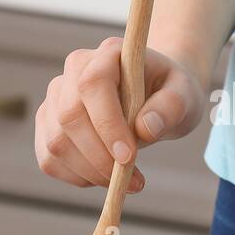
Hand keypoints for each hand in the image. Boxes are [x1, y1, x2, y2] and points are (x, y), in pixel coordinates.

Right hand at [34, 39, 207, 189]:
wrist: (155, 97)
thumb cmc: (169, 92)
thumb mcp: (185, 94)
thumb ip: (171, 106)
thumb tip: (145, 129)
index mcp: (109, 53)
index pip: (93, 84)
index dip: (107, 123)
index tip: (129, 157)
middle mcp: (74, 71)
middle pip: (68, 116)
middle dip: (98, 156)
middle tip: (131, 180)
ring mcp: (56, 98)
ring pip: (56, 142)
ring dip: (90, 172)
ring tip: (126, 181)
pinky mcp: (48, 125)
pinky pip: (50, 159)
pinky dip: (77, 177)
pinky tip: (104, 176)